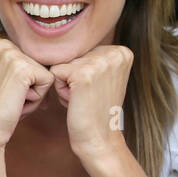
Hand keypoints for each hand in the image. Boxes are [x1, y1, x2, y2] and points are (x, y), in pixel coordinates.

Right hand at [0, 37, 55, 151]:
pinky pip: (48, 82)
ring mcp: (12, 55)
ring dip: (35, 93)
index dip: (26, 81)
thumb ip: (21, 65)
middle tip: (10, 98)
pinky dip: (37, 98)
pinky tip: (18, 103)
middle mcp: (2, 44)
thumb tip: (53, 63)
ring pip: (45, 73)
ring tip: (13, 100)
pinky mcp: (23, 69)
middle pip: (39, 64)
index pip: (32, 59)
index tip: (7, 92)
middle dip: (32, 86)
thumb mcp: (7, 78)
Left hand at [48, 45, 132, 161]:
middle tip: (88, 96)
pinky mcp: (82, 75)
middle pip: (73, 55)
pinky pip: (55, 73)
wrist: (99, 138)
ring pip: (63, 63)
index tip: (96, 89)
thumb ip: (96, 57)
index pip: (84, 50)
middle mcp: (114, 53)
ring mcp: (99, 63)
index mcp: (122, 51)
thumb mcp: (104, 76)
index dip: (83, 71)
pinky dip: (60, 89)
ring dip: (66, 83)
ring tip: (82, 98)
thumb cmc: (96, 109)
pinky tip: (75, 101)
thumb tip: (71, 38)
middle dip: (74, 76)